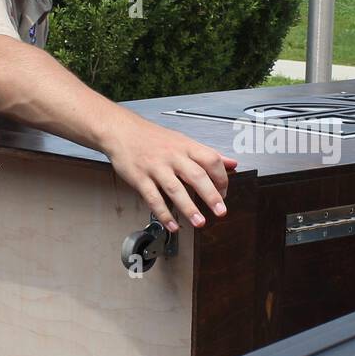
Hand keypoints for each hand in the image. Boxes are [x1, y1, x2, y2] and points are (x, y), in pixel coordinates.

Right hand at [102, 114, 236, 231]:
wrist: (122, 131)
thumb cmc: (153, 138)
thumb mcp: (184, 141)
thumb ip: (208, 154)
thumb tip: (232, 163)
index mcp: (186, 147)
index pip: (211, 160)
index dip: (221, 178)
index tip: (225, 193)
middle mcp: (172, 156)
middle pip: (196, 175)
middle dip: (211, 195)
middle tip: (220, 211)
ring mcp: (156, 168)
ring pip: (175, 189)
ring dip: (189, 207)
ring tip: (200, 222)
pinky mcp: (140, 178)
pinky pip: (153, 198)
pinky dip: (163, 213)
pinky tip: (172, 224)